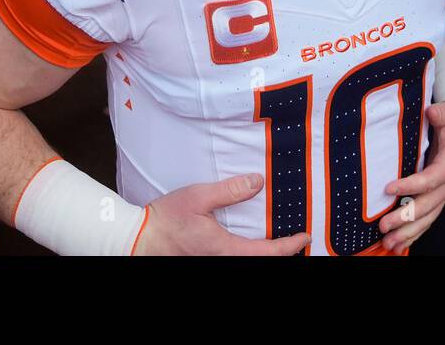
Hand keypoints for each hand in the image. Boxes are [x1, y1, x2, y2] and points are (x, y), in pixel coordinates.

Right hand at [134, 173, 309, 255]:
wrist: (139, 240)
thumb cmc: (166, 220)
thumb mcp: (198, 198)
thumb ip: (229, 190)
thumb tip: (256, 182)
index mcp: (225, 249)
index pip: (268, 252)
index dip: (290, 246)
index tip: (305, 236)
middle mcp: (223, 261)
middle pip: (260, 261)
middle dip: (282, 253)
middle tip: (296, 240)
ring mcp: (214, 263)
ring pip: (247, 261)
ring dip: (264, 253)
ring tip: (279, 241)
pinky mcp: (206, 260)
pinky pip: (234, 259)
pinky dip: (249, 252)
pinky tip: (250, 242)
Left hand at [378, 99, 444, 251]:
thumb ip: (443, 112)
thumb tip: (432, 112)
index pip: (432, 179)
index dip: (411, 185)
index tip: (389, 189)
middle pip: (429, 205)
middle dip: (405, 218)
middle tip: (383, 226)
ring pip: (429, 216)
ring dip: (409, 231)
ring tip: (388, 244)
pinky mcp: (442, 193)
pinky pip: (430, 216)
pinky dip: (416, 231)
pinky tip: (401, 243)